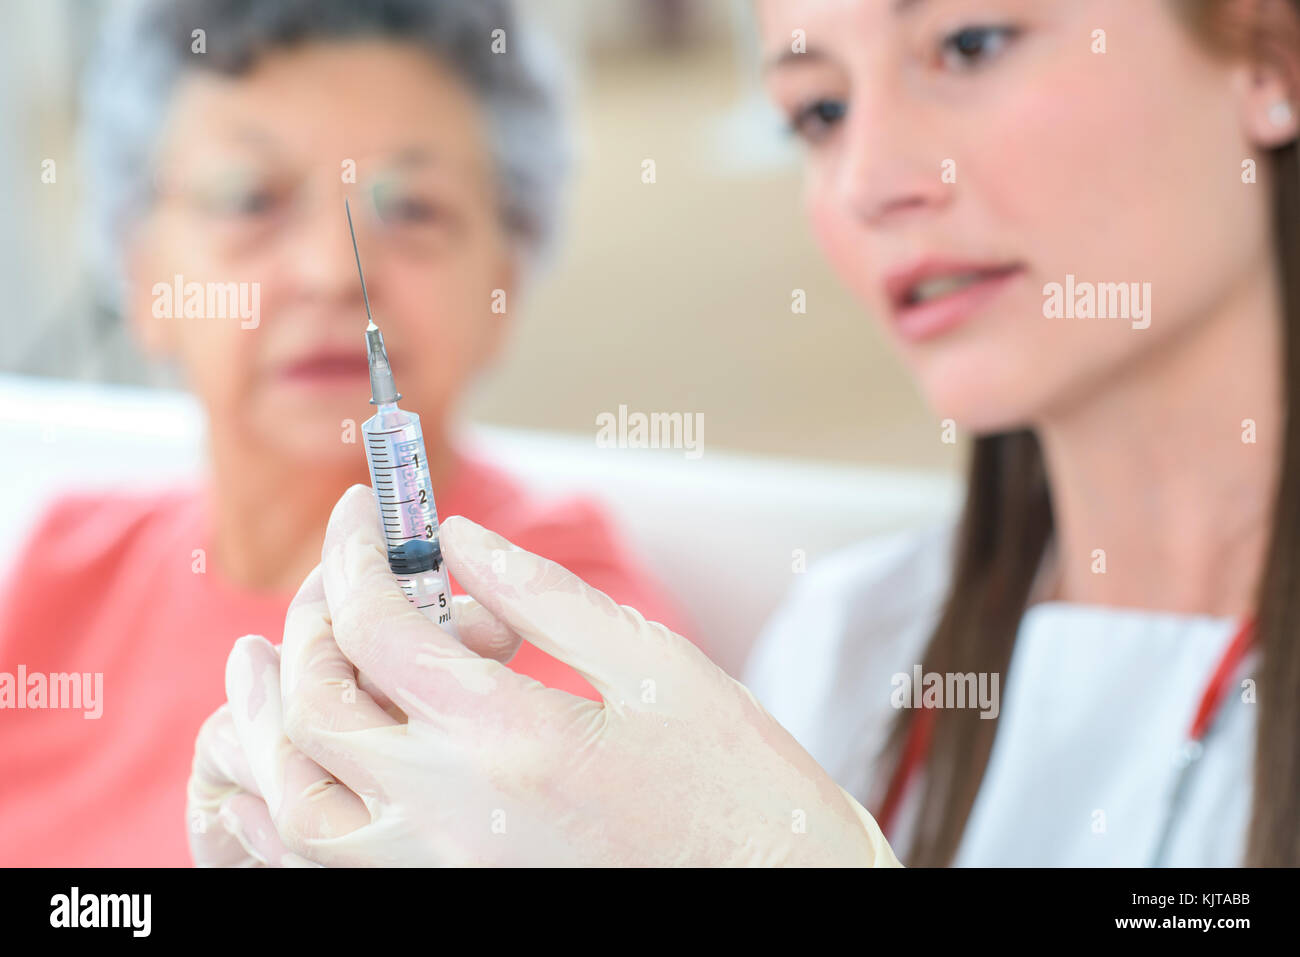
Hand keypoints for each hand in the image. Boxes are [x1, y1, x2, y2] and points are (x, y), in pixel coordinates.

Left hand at [219, 484, 899, 866]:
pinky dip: (269, 815)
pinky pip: (312, 870)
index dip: (355, 554)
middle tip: (338, 577)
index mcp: (513, 737)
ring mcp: (438, 874)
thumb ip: (543, 597)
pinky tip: (266, 773)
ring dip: (262, 722)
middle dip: (307, 624)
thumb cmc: (732, 782)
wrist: (771, 893)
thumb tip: (456, 542)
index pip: (378, 630)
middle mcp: (453, 816)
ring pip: (290, 806)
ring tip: (266, 659)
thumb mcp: (653, 666)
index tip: (361, 509)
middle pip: (315, 712)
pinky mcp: (443, 900)